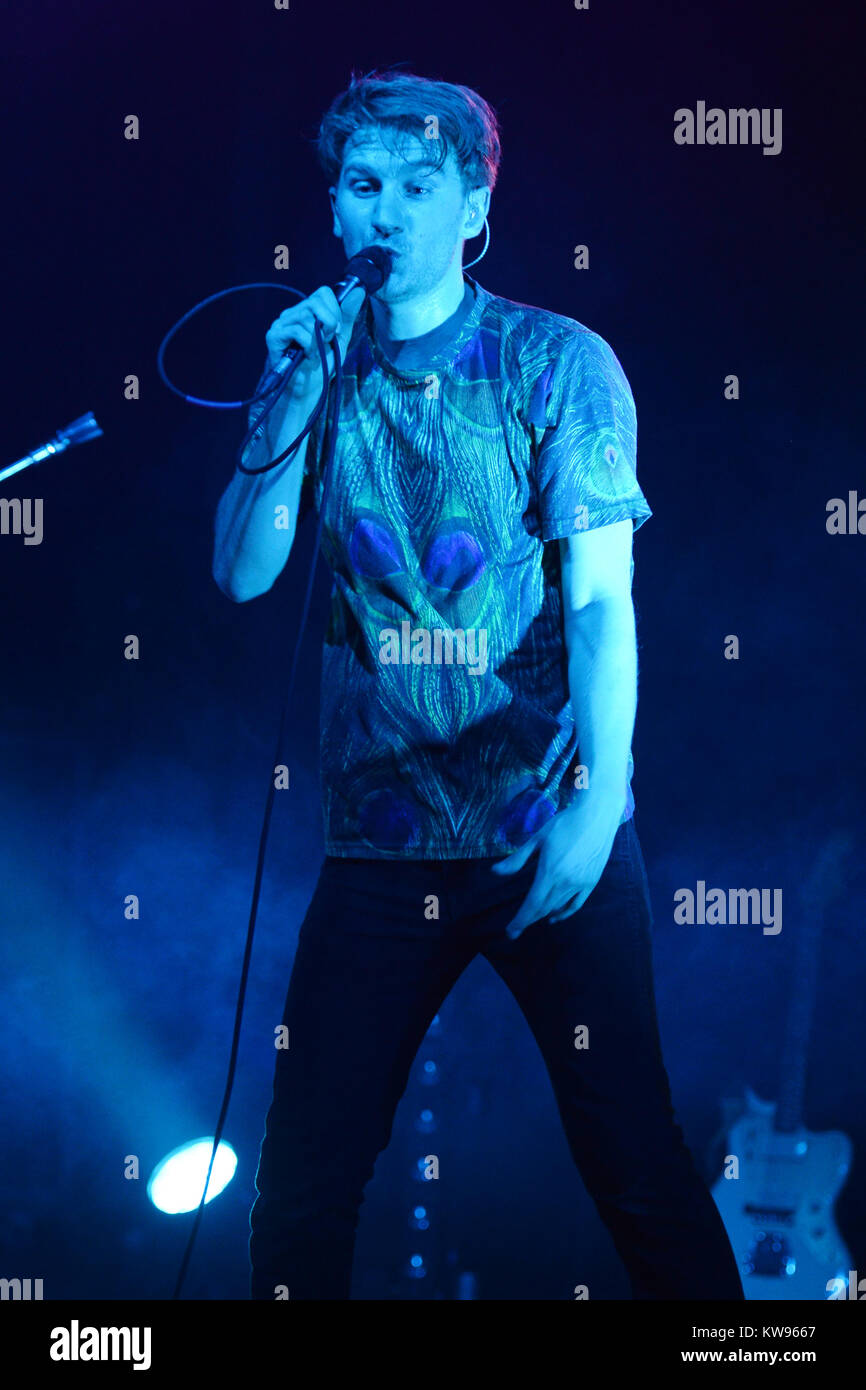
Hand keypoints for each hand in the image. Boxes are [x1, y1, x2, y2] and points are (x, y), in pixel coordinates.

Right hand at [265, 283, 366, 401]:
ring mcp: (282, 323)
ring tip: (316, 351)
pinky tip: (308, 356)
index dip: (335, 310)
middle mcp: (293, 313)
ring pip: (305, 316)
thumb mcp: (340, 338)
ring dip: (318, 337)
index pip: (323, 293)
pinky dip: (308, 345)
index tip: (337, 330)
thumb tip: (359, 290)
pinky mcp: (274, 336)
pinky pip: (296, 331)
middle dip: (329, 322)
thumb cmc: (322, 364)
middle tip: (328, 340)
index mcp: (308, 311)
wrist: (307, 389)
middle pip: (315, 301)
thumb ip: (347, 315)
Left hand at [491, 791, 622, 938]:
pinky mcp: (592, 882)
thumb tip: (495, 871)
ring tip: (531, 918)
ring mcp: (581, 883)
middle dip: (528, 920)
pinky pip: (576, 904)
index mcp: (550, 872)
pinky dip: (564, 913)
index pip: (532, 904)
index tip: (510, 931)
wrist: (597, 815)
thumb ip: (517, 859)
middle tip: (515, 929)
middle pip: (544, 909)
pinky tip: (554, 917)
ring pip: (558, 907)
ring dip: (543, 915)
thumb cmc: (565, 823)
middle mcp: (566, 882)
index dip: (520, 920)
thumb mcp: (538, 839)